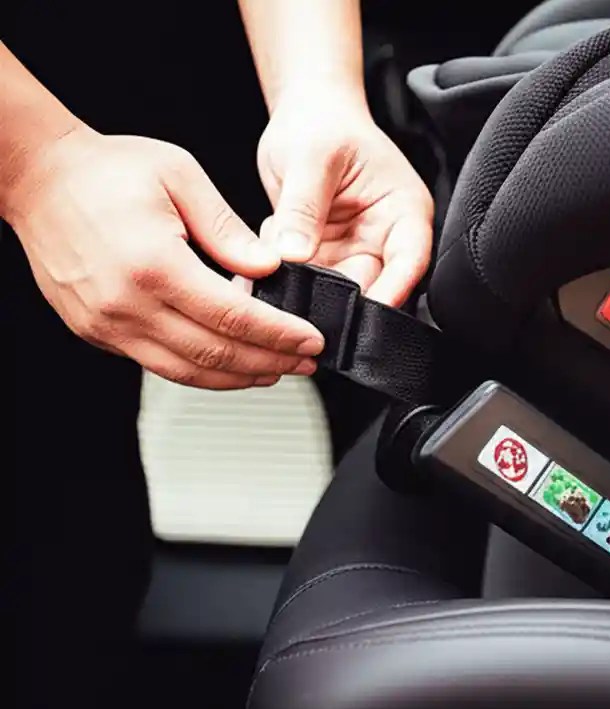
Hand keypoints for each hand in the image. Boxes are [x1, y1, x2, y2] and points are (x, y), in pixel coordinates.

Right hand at [3, 128, 324, 389]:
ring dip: (239, 376)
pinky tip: (231, 360)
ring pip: (187, 372)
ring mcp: (106, 324)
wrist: (38, 177)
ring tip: (278, 368)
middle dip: (271, 362)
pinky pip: (158, 363)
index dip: (280, 334)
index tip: (312, 338)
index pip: (234, 317)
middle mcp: (126, 305)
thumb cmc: (105, 171)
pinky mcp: (96, 331)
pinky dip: (201, 369)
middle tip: (307, 360)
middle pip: (215, 354)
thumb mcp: (181, 178)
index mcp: (154, 266)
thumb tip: (271, 269)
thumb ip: (229, 231)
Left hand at [256, 87, 432, 307]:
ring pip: (337, 291)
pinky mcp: (324, 256)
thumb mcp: (312, 158)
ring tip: (272, 284)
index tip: (364, 313)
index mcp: (403, 210)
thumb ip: (303, 207)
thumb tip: (293, 254)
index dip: (392, 290)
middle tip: (301, 308)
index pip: (409, 260)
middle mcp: (384, 236)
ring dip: (305, 292)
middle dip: (338, 300)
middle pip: (373, 285)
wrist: (306, 114)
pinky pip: (308, 280)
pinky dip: (285, 280)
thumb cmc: (323, 122)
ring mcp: (354, 249)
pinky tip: (261, 272)